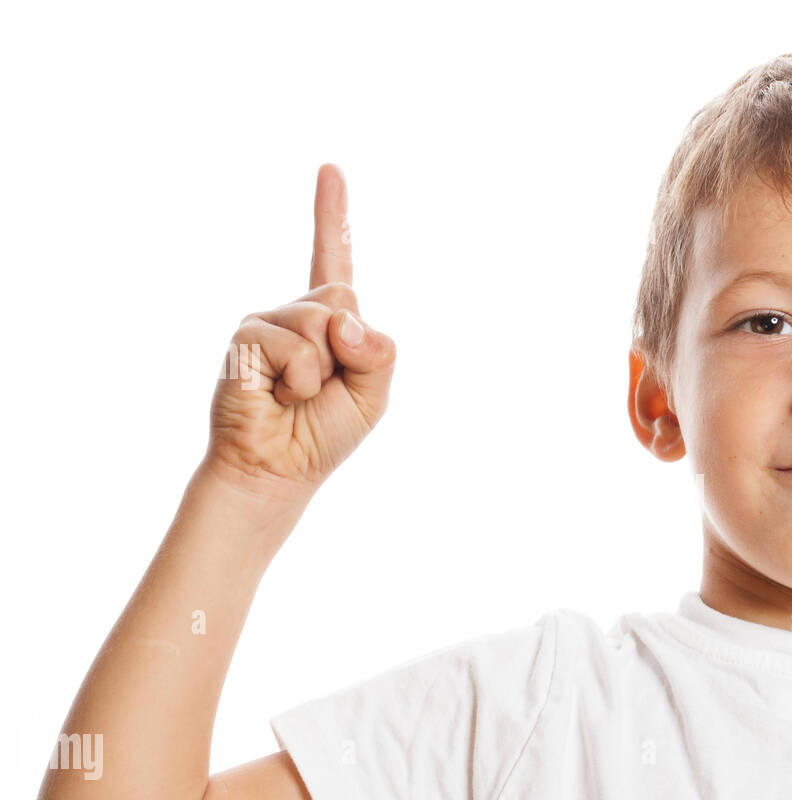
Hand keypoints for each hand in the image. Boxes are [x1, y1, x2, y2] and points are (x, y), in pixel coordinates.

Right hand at [202, 163, 395, 500]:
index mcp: (330, 322)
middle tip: (324, 384)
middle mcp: (295, 313)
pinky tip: (276, 395)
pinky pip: (292, 344)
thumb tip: (342, 319)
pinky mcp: (244, 338)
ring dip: (322, 368)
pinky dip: (298, 378)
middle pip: (344, 297)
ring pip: (321, 320)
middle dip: (349, 347)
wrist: (278, 470)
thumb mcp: (373, 394)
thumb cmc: (323, 434)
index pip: (333, 259)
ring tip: (296, 393)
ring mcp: (266, 322)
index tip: (330, 169)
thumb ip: (379, 352)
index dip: (332, 216)